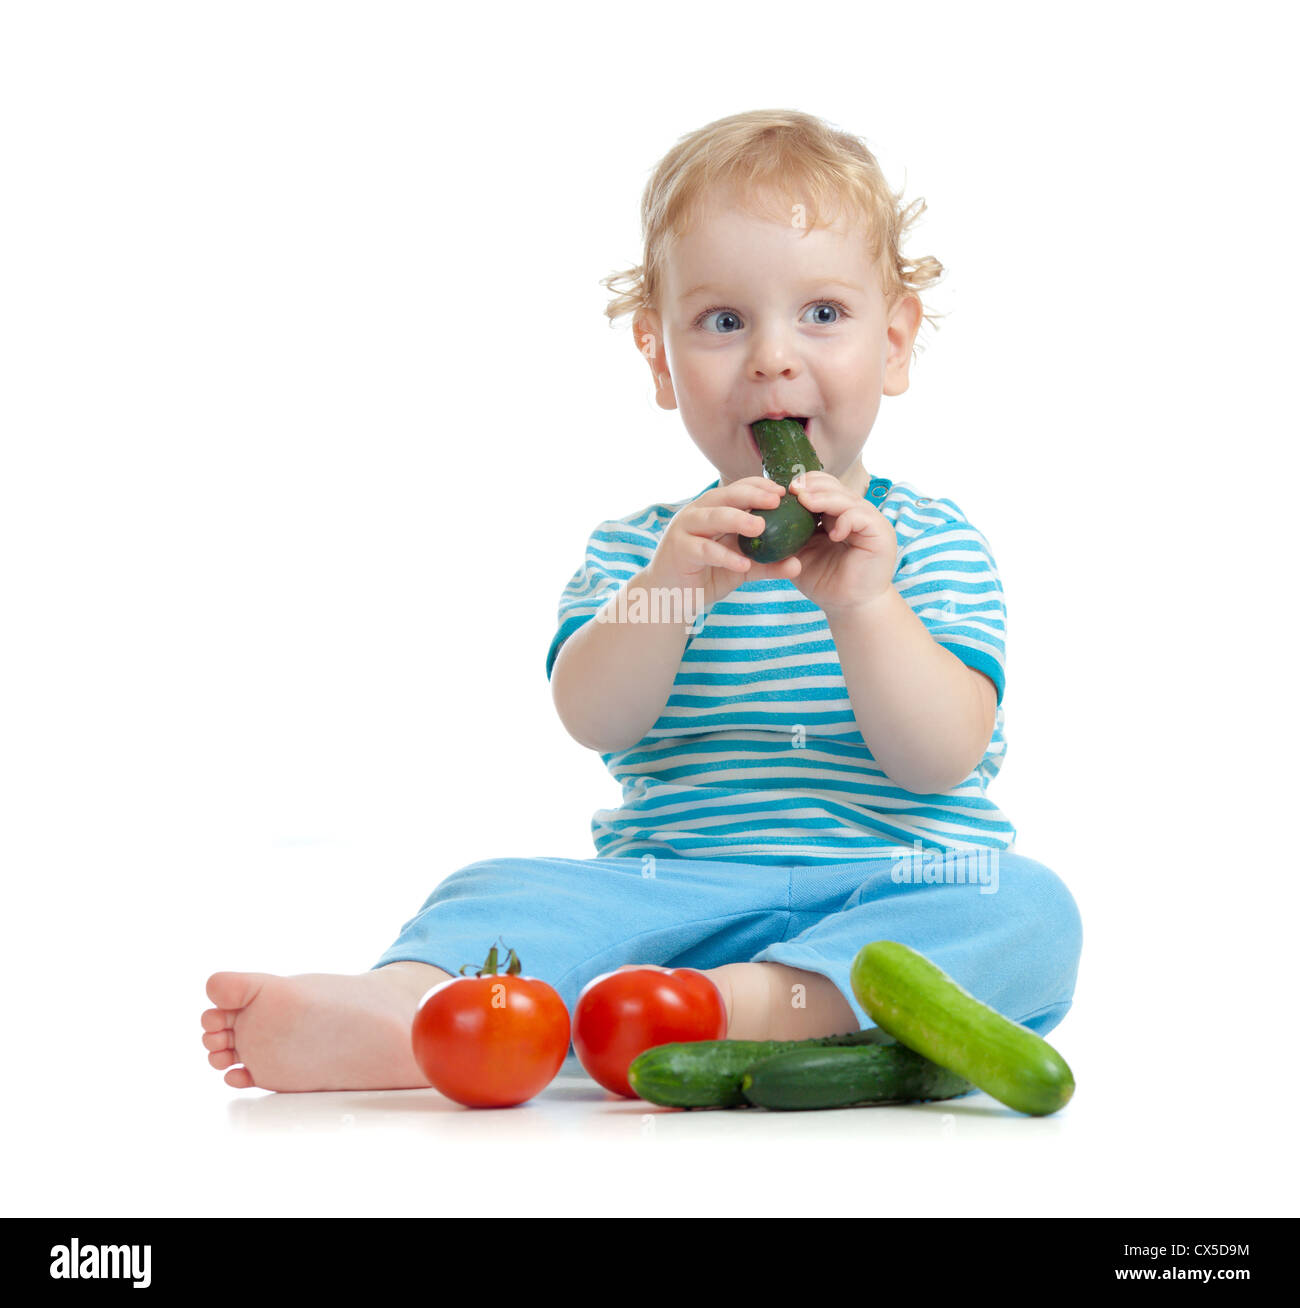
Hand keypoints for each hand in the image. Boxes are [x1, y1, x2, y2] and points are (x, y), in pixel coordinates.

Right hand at [650, 476, 804, 607]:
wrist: (670, 598)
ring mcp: (685, 529)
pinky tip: (743, 564)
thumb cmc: (706, 575)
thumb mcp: (741, 567)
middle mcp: (698, 513)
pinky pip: (703, 549)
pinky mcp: (678, 551)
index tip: (784, 492)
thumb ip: (767, 563)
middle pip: (726, 497)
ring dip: (737, 520)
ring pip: (713, 518)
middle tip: (777, 500)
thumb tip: (798, 564)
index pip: (738, 489)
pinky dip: (724, 556)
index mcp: (714, 509)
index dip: (760, 487)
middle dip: (752, 496)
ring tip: (761, 527)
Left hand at [780, 470, 897, 615]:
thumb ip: (788, 537)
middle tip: (794, 491)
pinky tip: (833, 534)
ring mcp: (869, 521)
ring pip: (847, 499)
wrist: (849, 607)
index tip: (787, 490)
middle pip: (835, 487)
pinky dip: (845, 521)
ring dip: (825, 498)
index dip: (806, 484)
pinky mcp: (880, 533)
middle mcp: (854, 513)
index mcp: (835, 514)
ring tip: (806, 502)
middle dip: (813, 486)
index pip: (823, 487)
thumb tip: (765, 518)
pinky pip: (861, 517)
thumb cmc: (824, 581)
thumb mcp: (800, 555)